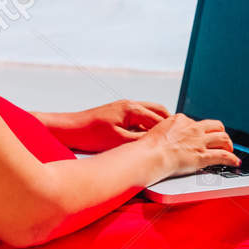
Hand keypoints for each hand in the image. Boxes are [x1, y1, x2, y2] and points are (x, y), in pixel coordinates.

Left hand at [46, 99, 168, 152]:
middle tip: (177, 137)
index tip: (180, 139)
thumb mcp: (118, 141)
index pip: (159, 118)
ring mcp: (123, 108)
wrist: (69, 129)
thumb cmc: (90, 134)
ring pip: (148, 114)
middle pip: (158, 111)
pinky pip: (138, 118)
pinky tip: (145, 139)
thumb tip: (156, 143)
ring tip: (164, 139)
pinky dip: (146, 126)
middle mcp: (129, 104)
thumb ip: (139, 140)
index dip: (171, 130)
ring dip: (157, 125)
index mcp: (131, 108)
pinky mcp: (117, 114)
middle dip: (168, 124)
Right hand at [141, 114, 239, 178]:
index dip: (202, 130)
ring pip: (222, 138)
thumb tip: (166, 134)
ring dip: (228, 144)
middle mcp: (193, 129)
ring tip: (229, 149)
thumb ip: (167, 130)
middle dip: (221, 133)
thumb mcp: (158, 130)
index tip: (202, 135)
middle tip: (221, 140)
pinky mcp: (203, 156)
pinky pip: (222, 156)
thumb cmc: (149, 146)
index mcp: (181, 120)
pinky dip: (232, 159)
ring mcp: (199, 142)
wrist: (151, 154)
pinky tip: (235, 162)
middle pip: (215, 126)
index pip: (197, 123)